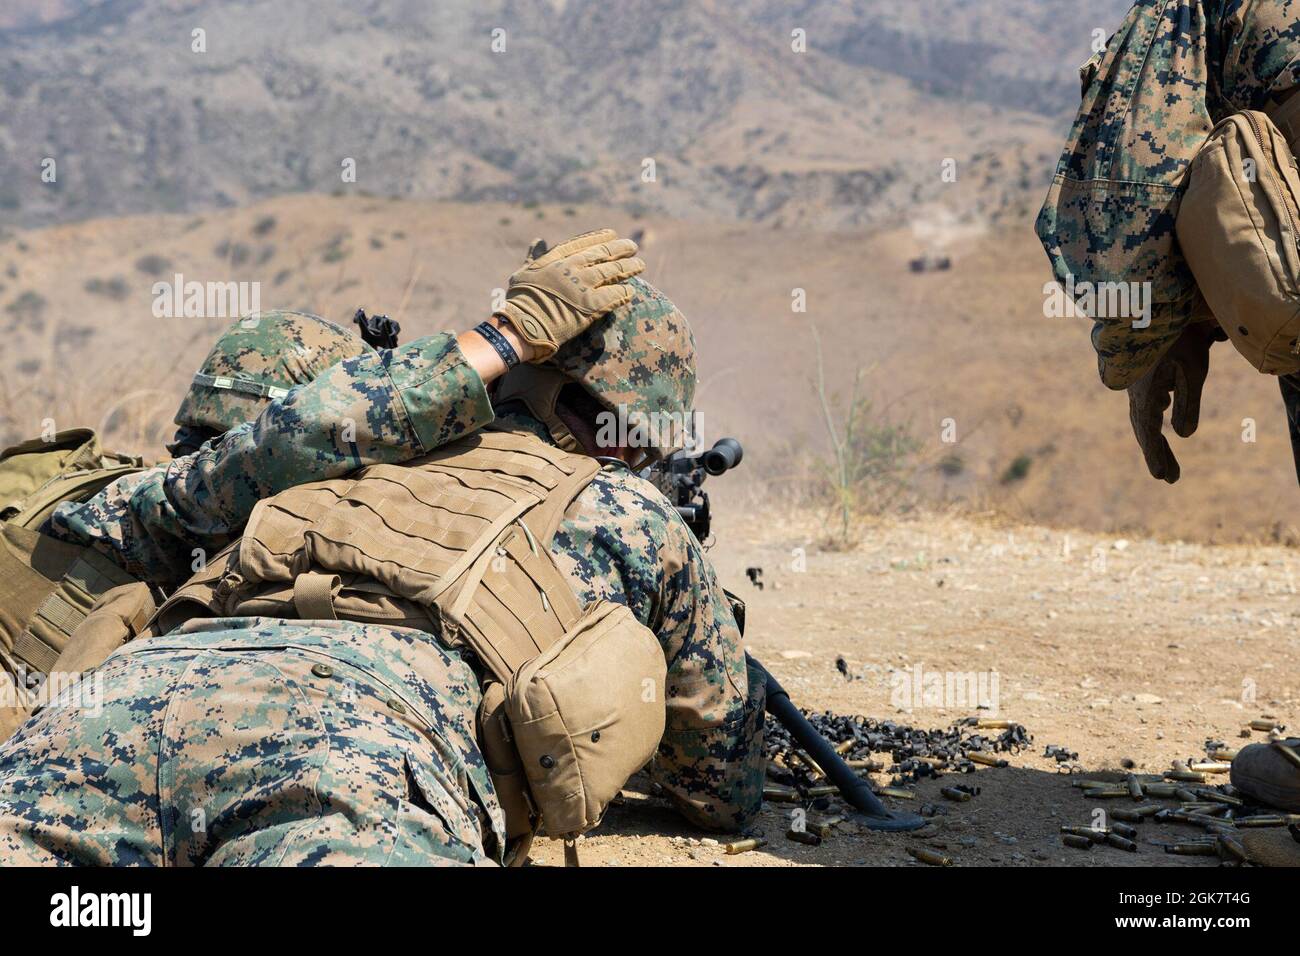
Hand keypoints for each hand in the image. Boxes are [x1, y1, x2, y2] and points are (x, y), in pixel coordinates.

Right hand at [494, 229, 644, 360]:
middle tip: (633, 247)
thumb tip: (538, 241)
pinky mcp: (591, 305)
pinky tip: (631, 291)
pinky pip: (614, 295)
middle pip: (603, 253)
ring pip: (613, 271)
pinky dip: (624, 292)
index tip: (612, 234)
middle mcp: (571, 267)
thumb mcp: (524, 272)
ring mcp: (582, 285)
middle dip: (621, 249)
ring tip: (641, 265)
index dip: (600, 237)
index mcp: (556, 258)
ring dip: (629, 267)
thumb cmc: (519, 301)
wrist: (522, 326)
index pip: (583, 242)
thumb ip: (534, 256)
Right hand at [1126, 323, 1219, 482]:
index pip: (1151, 433)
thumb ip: (1189, 404)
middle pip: (1144, 429)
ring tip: (1164, 455)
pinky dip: (1152, 415)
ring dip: (1153, 436)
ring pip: (1142, 415)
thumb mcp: (1192, 371)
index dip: (1157, 456)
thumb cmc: (1178, 337)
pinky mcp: (1139, 372)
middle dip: (1157, 452)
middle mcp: (1135, 392)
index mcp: (1146, 396)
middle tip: (1168, 476)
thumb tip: (1184, 436)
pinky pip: (1144, 400)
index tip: (1164, 477)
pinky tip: (1162, 409)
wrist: (1152, 305)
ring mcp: (1134, 382)